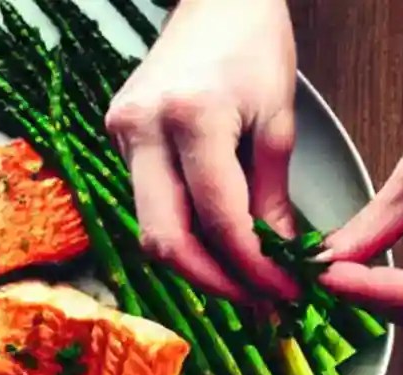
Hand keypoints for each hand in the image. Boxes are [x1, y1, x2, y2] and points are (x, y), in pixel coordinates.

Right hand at [105, 0, 298, 301]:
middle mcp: (144, 129)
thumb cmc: (254, 43)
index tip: (283, 292)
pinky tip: (216, 243)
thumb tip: (276, 261)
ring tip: (242, 281)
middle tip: (257, 303)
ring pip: (151, 228)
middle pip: (165, 240)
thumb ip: (271, 197)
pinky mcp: (119, 136)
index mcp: (191, 118)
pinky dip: (184, 230)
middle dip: (213, 282)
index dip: (252, 269)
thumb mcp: (277, 121)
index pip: (219, 220)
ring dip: (197, 264)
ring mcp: (122, 133)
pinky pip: (148, 201)